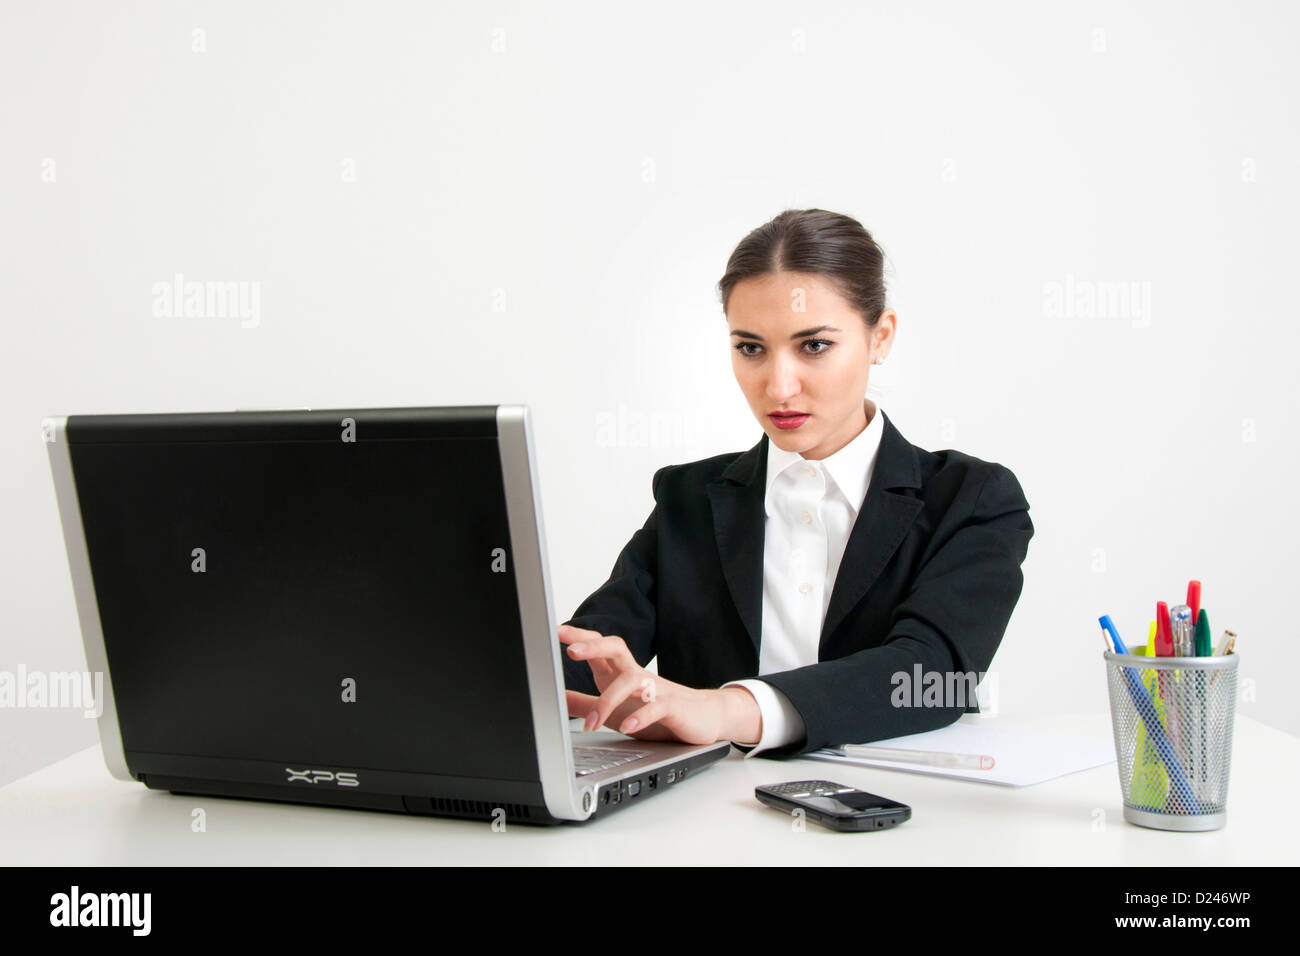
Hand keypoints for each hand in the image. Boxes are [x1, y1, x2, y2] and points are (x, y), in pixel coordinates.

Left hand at [559, 624, 757, 745]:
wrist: (705, 717)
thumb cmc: (657, 712)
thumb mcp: (613, 710)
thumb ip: (584, 703)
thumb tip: (554, 696)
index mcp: (622, 673)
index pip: (600, 647)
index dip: (580, 637)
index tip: (558, 632)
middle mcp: (638, 675)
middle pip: (616, 647)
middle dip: (593, 646)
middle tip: (571, 651)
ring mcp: (656, 689)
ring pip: (632, 681)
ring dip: (608, 701)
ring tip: (592, 722)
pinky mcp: (673, 707)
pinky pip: (656, 707)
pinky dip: (640, 717)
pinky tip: (627, 726)